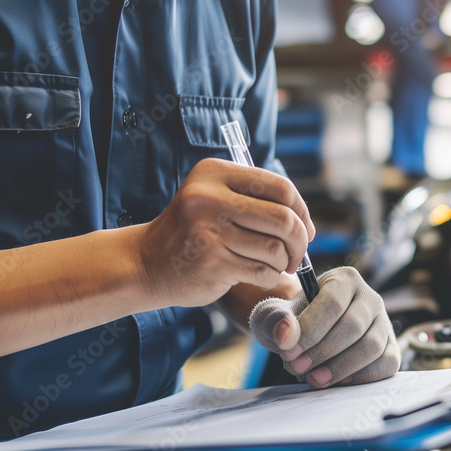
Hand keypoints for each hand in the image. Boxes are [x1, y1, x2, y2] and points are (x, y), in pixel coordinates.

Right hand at [138, 158, 315, 307]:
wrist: (145, 262)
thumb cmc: (193, 232)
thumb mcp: (215, 199)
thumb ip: (256, 200)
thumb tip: (305, 223)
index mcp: (215, 173)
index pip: (280, 187)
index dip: (302, 211)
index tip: (305, 229)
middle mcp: (209, 197)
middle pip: (283, 218)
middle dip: (299, 241)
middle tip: (296, 255)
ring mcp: (209, 230)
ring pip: (275, 248)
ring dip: (282, 262)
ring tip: (272, 266)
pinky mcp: (211, 262)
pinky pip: (262, 271)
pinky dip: (268, 277)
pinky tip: (257, 276)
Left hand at [249, 267, 400, 387]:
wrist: (309, 337)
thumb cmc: (296, 323)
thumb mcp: (277, 316)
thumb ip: (274, 320)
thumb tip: (286, 335)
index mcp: (345, 279)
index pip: (333, 304)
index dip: (310, 330)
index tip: (288, 350)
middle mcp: (371, 298)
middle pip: (353, 326)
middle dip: (322, 351)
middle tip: (297, 367)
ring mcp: (384, 323)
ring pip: (372, 346)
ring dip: (340, 368)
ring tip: (314, 378)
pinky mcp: (392, 348)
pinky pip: (386, 364)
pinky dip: (361, 377)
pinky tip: (338, 381)